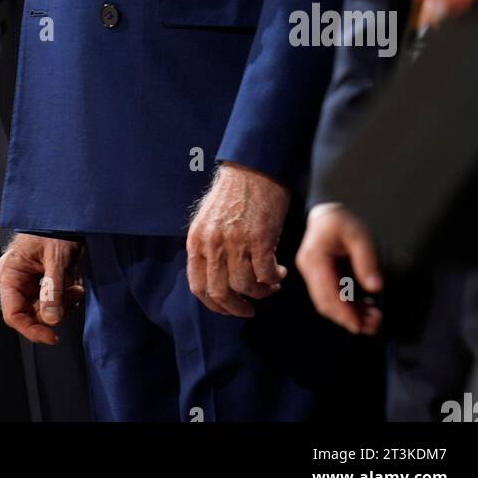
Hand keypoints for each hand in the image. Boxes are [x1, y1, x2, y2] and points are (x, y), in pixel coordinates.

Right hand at [0, 233, 83, 344]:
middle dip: (55, 310)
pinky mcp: (44, 281)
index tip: (53, 337)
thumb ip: (53, 289)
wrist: (67, 213)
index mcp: (10, 274)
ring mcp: (31, 281)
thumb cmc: (55, 229)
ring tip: (76, 286)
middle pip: (32, 313)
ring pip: (46, 309)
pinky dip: (68, 296)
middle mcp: (18, 281)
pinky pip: (55, 300)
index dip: (31, 329)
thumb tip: (51, 321)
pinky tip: (76, 283)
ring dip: (65, 303)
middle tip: (73, 295)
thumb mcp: (57, 258)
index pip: (13, 314)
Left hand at [186, 163, 289, 317]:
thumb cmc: (233, 193)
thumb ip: (209, 248)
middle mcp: (213, 244)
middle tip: (250, 308)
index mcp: (197, 240)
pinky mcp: (259, 239)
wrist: (252, 168)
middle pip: (220, 294)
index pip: (198, 286)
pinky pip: (266, 274)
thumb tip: (218, 278)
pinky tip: (280, 271)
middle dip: (237, 308)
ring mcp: (235, 242)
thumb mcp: (209, 221)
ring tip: (270, 284)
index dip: (215, 305)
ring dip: (261, 292)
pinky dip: (275, 279)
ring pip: (246, 287)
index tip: (229, 308)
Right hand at [296, 205, 382, 335]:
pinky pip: (331, 297)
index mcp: (315, 257)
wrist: (326, 212)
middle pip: (326, 303)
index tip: (361, 326)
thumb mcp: (359, 234)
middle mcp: (309, 268)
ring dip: (350, 315)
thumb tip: (375, 287)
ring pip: (328, 303)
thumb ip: (367, 260)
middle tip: (375, 324)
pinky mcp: (318, 277)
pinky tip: (366, 308)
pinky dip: (348, 306)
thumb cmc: (341, 220)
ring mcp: (312, 273)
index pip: (327, 293)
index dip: (344, 313)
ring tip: (374, 319)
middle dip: (350, 318)